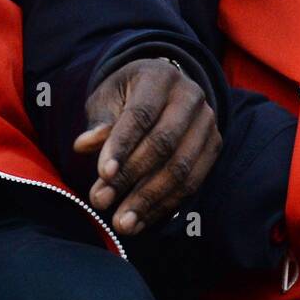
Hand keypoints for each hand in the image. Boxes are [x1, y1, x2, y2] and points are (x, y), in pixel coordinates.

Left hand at [74, 58, 220, 235]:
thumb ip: (99, 121)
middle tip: (101, 201)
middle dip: (132, 176)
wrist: (163, 91)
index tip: (102, 174)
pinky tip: (141, 220)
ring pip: (182, 166)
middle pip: (164, 141)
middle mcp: (190, 95)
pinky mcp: (214, 144)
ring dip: (149, 198)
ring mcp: (207, 120)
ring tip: (122, 222)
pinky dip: (166, 205)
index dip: (122, 144)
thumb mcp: (107, 98)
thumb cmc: (127, 97)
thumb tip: (85, 144)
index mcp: (160, 77)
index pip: (141, 113)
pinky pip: (194, 181)